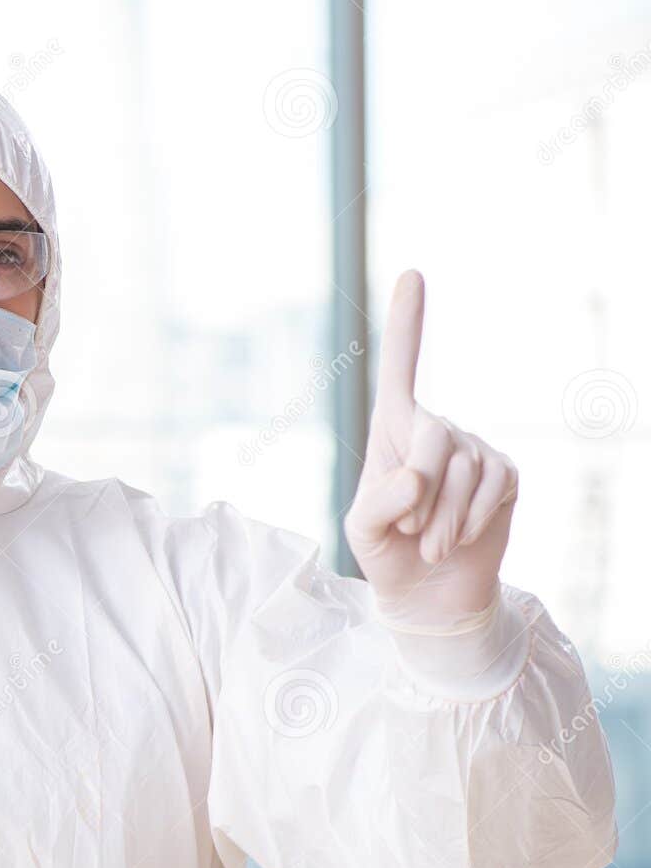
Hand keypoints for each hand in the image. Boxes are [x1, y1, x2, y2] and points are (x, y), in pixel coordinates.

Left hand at [343, 271, 518, 622]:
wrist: (429, 593)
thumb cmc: (387, 553)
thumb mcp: (363, 530)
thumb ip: (378, 503)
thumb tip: (416, 479)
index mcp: (392, 428)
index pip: (400, 369)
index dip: (407, 324)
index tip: (412, 274)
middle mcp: (435, 428)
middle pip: (435, 437)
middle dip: (421, 491)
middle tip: (412, 532)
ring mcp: (475, 449)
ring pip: (464, 471)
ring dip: (444, 520)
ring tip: (430, 545)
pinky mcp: (504, 475)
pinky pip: (494, 487)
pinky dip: (473, 520)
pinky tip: (460, 539)